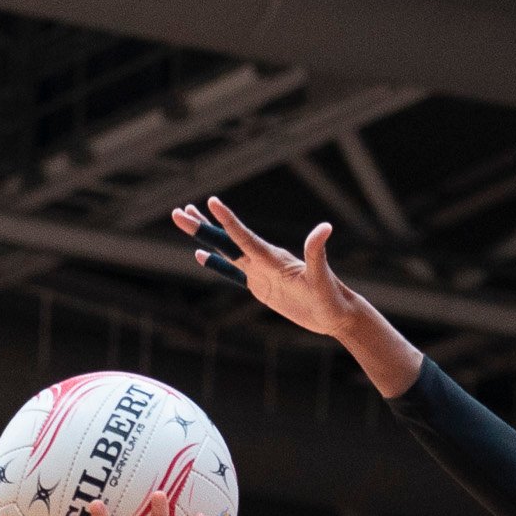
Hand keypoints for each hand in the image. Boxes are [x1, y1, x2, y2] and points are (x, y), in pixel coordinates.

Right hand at [178, 196, 369, 343]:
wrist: (336, 313)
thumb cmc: (331, 297)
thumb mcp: (323, 277)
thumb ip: (317, 253)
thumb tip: (325, 227)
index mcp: (273, 258)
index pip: (245, 237)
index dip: (228, 222)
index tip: (211, 202)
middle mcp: (263, 260)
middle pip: (227, 240)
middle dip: (203, 226)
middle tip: (178, 210)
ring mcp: (259, 271)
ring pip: (227, 250)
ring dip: (207, 235)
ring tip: (187, 219)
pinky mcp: (259, 285)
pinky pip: (233, 272)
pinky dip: (217, 263)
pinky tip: (201, 256)